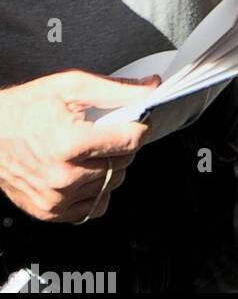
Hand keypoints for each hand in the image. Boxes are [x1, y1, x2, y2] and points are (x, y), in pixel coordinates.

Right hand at [0, 71, 156, 222]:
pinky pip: (91, 208)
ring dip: (111, 167)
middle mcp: (63, 176)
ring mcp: (56, 198)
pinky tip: (86, 171)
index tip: (138, 119)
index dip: (139, 127)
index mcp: (69, 143)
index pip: (129, 141)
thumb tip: (151, 88)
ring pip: (110, 185)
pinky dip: (96, 191)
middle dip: (124, 145)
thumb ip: (116, 89)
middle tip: (111, 131)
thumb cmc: (26, 108)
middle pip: (122, 164)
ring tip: (94, 150)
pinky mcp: (49, 211)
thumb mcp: (71, 86)